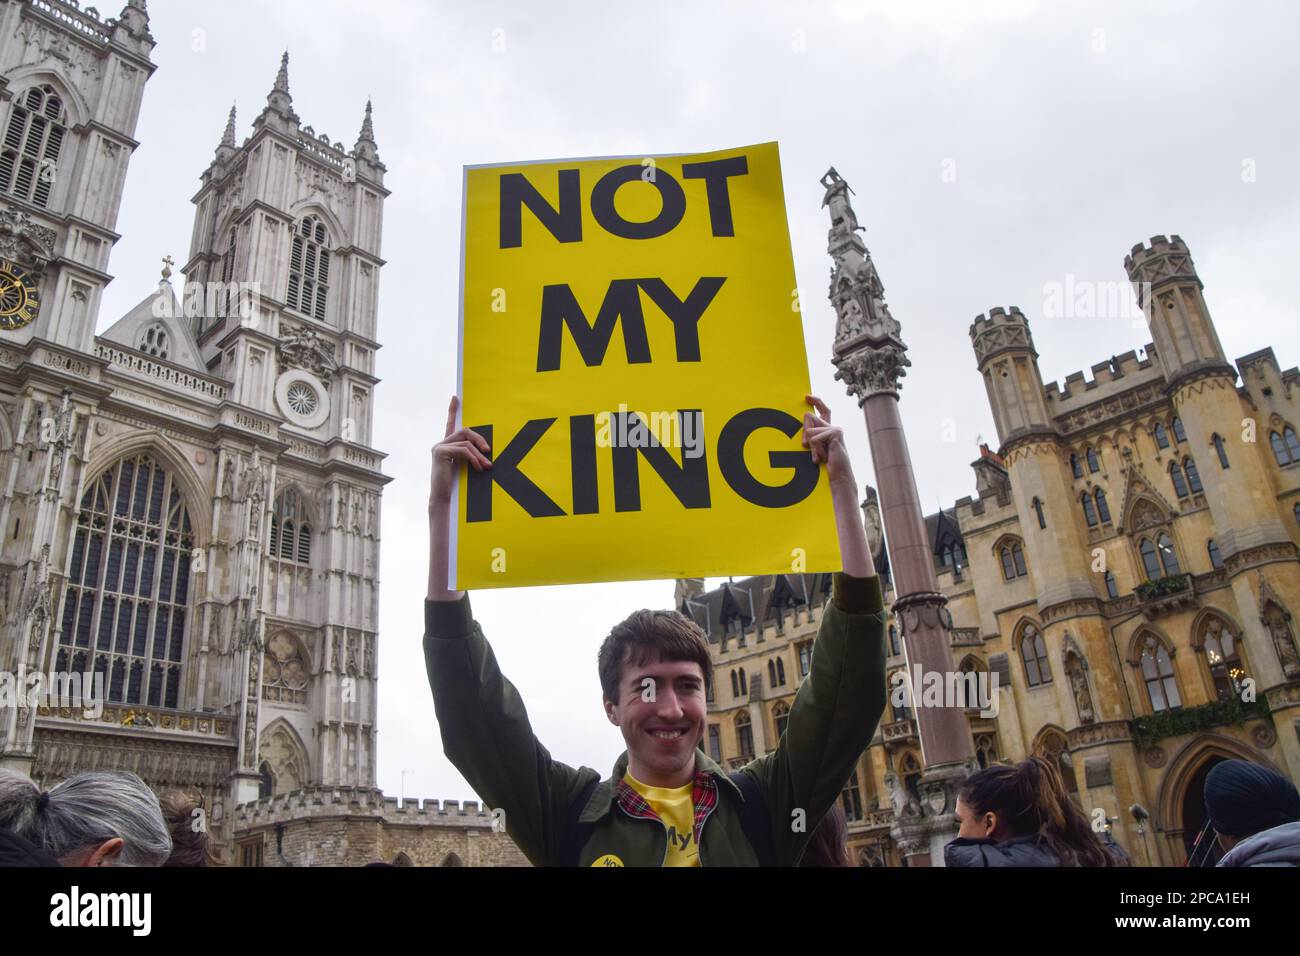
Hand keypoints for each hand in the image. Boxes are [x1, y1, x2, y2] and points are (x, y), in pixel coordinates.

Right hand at [429, 396, 490, 511]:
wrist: (443, 500)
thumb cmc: (456, 487)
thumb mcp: (465, 467)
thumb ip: (471, 455)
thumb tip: (487, 450)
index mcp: (447, 445)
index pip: (450, 424)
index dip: (452, 410)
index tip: (455, 397)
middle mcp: (441, 444)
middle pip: (465, 431)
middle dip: (480, 440)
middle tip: (489, 452)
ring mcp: (439, 447)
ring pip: (466, 442)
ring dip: (479, 455)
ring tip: (487, 467)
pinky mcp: (440, 453)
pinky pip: (463, 450)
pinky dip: (474, 459)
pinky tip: (478, 468)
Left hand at [802, 394, 853, 488]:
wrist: (839, 476)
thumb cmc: (825, 465)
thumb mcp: (815, 448)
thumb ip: (811, 437)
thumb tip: (805, 428)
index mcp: (829, 429)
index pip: (824, 410)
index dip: (816, 401)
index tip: (807, 397)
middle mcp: (833, 427)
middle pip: (808, 417)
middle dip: (803, 433)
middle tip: (808, 449)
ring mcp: (835, 429)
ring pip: (809, 431)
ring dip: (810, 447)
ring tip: (820, 457)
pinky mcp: (835, 433)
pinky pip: (814, 438)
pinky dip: (815, 450)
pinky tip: (824, 457)